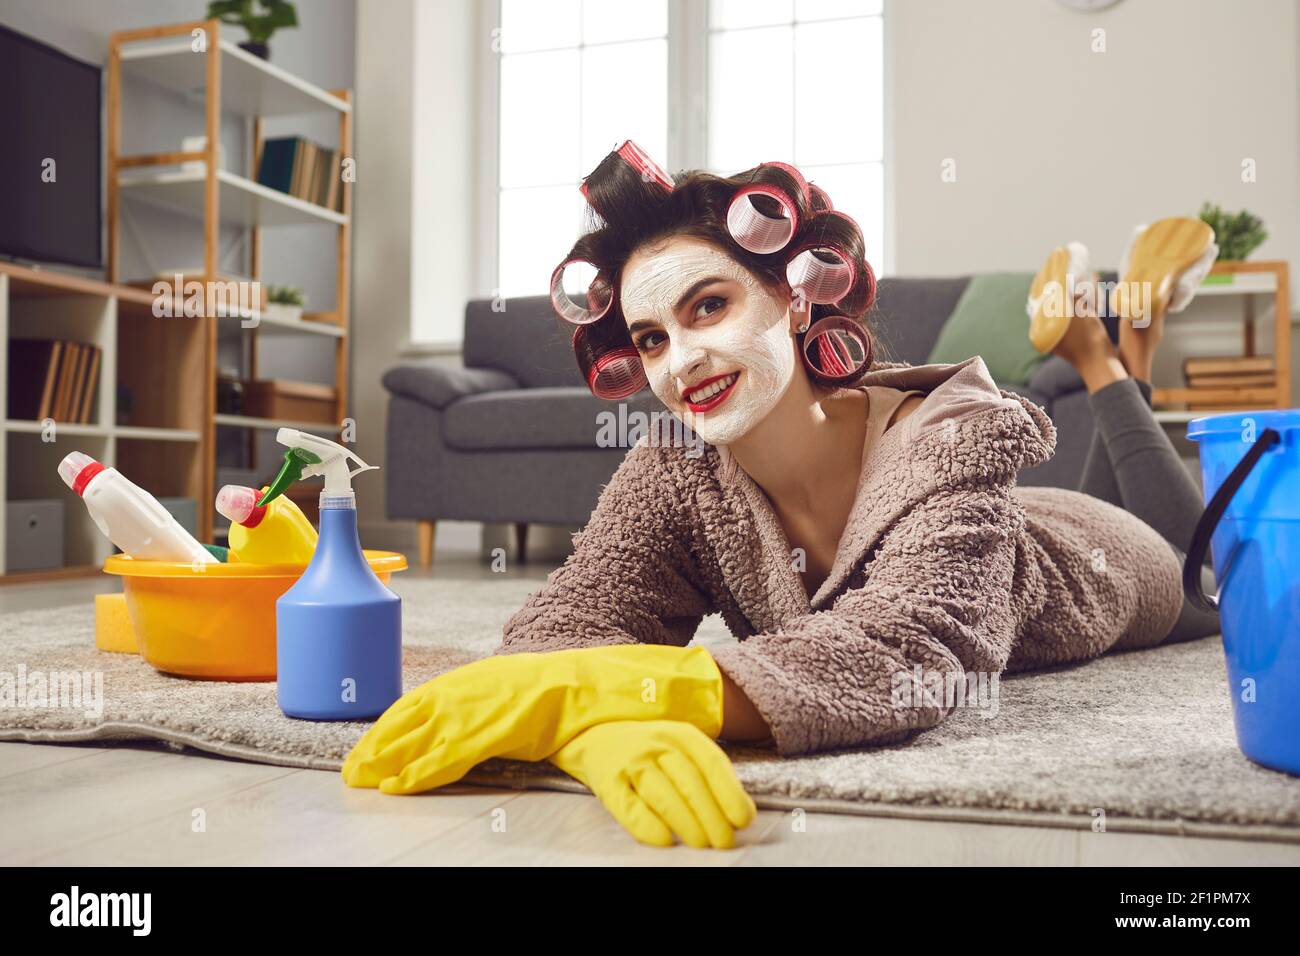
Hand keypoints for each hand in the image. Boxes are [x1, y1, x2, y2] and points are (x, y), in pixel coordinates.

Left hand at [341, 645, 723, 793]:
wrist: (578, 685)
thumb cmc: (546, 689)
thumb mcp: (500, 687)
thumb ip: (473, 701)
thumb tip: (452, 719)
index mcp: (462, 681)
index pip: (410, 706)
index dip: (384, 729)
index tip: (363, 747)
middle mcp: (458, 692)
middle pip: (403, 722)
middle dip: (373, 748)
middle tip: (349, 771)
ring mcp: (470, 712)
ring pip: (414, 741)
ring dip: (385, 762)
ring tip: (362, 781)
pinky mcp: (486, 733)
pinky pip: (442, 759)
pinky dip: (416, 774)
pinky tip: (397, 787)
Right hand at [551, 720, 755, 848]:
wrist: (599, 734)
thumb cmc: (654, 750)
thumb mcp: (684, 749)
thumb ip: (712, 776)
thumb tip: (742, 815)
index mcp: (683, 735)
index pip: (711, 763)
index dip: (729, 793)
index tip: (742, 820)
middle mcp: (657, 744)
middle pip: (689, 782)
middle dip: (711, 816)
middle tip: (723, 842)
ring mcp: (631, 762)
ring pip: (663, 795)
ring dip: (686, 823)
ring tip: (701, 843)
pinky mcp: (608, 782)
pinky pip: (629, 807)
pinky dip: (647, 825)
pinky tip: (664, 840)